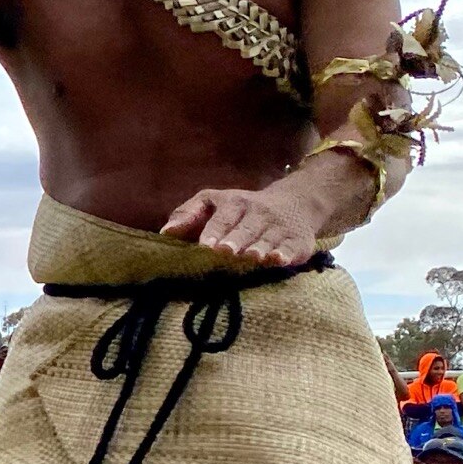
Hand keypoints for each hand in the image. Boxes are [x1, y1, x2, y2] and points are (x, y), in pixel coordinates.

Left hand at [161, 187, 318, 268]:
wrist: (293, 203)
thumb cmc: (239, 210)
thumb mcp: (213, 203)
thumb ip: (188, 214)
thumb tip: (165, 233)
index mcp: (235, 203)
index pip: (223, 217)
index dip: (215, 231)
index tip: (205, 246)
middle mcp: (259, 213)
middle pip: (246, 228)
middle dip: (236, 240)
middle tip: (225, 252)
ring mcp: (279, 227)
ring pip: (268, 238)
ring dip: (260, 248)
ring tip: (252, 258)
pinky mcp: (298, 241)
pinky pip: (292, 247)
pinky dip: (286, 254)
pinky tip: (279, 260)